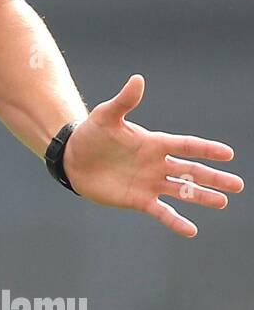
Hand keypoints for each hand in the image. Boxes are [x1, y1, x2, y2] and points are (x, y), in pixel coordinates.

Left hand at [62, 74, 243, 236]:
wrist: (73, 158)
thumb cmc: (91, 134)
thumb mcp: (106, 116)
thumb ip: (124, 101)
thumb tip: (137, 79)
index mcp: (154, 143)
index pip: (185, 145)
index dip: (206, 149)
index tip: (228, 154)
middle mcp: (157, 164)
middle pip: (191, 171)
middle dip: (214, 178)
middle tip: (238, 185)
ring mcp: (150, 183)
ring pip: (182, 191)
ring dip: (202, 197)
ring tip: (222, 202)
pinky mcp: (138, 199)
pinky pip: (161, 211)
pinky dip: (176, 221)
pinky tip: (191, 230)